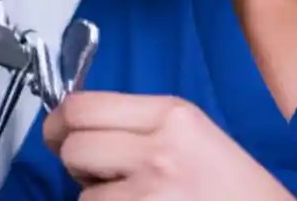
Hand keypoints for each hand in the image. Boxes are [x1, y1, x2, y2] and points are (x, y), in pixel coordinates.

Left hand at [44, 92, 294, 200]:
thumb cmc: (237, 193)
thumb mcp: (196, 139)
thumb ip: (141, 126)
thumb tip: (75, 124)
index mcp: (174, 114)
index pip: (83, 105)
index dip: (61, 122)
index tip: (59, 133)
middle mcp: (161, 146)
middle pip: (73, 143)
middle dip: (75, 162)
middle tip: (97, 174)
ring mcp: (152, 190)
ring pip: (82, 192)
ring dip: (97, 199)